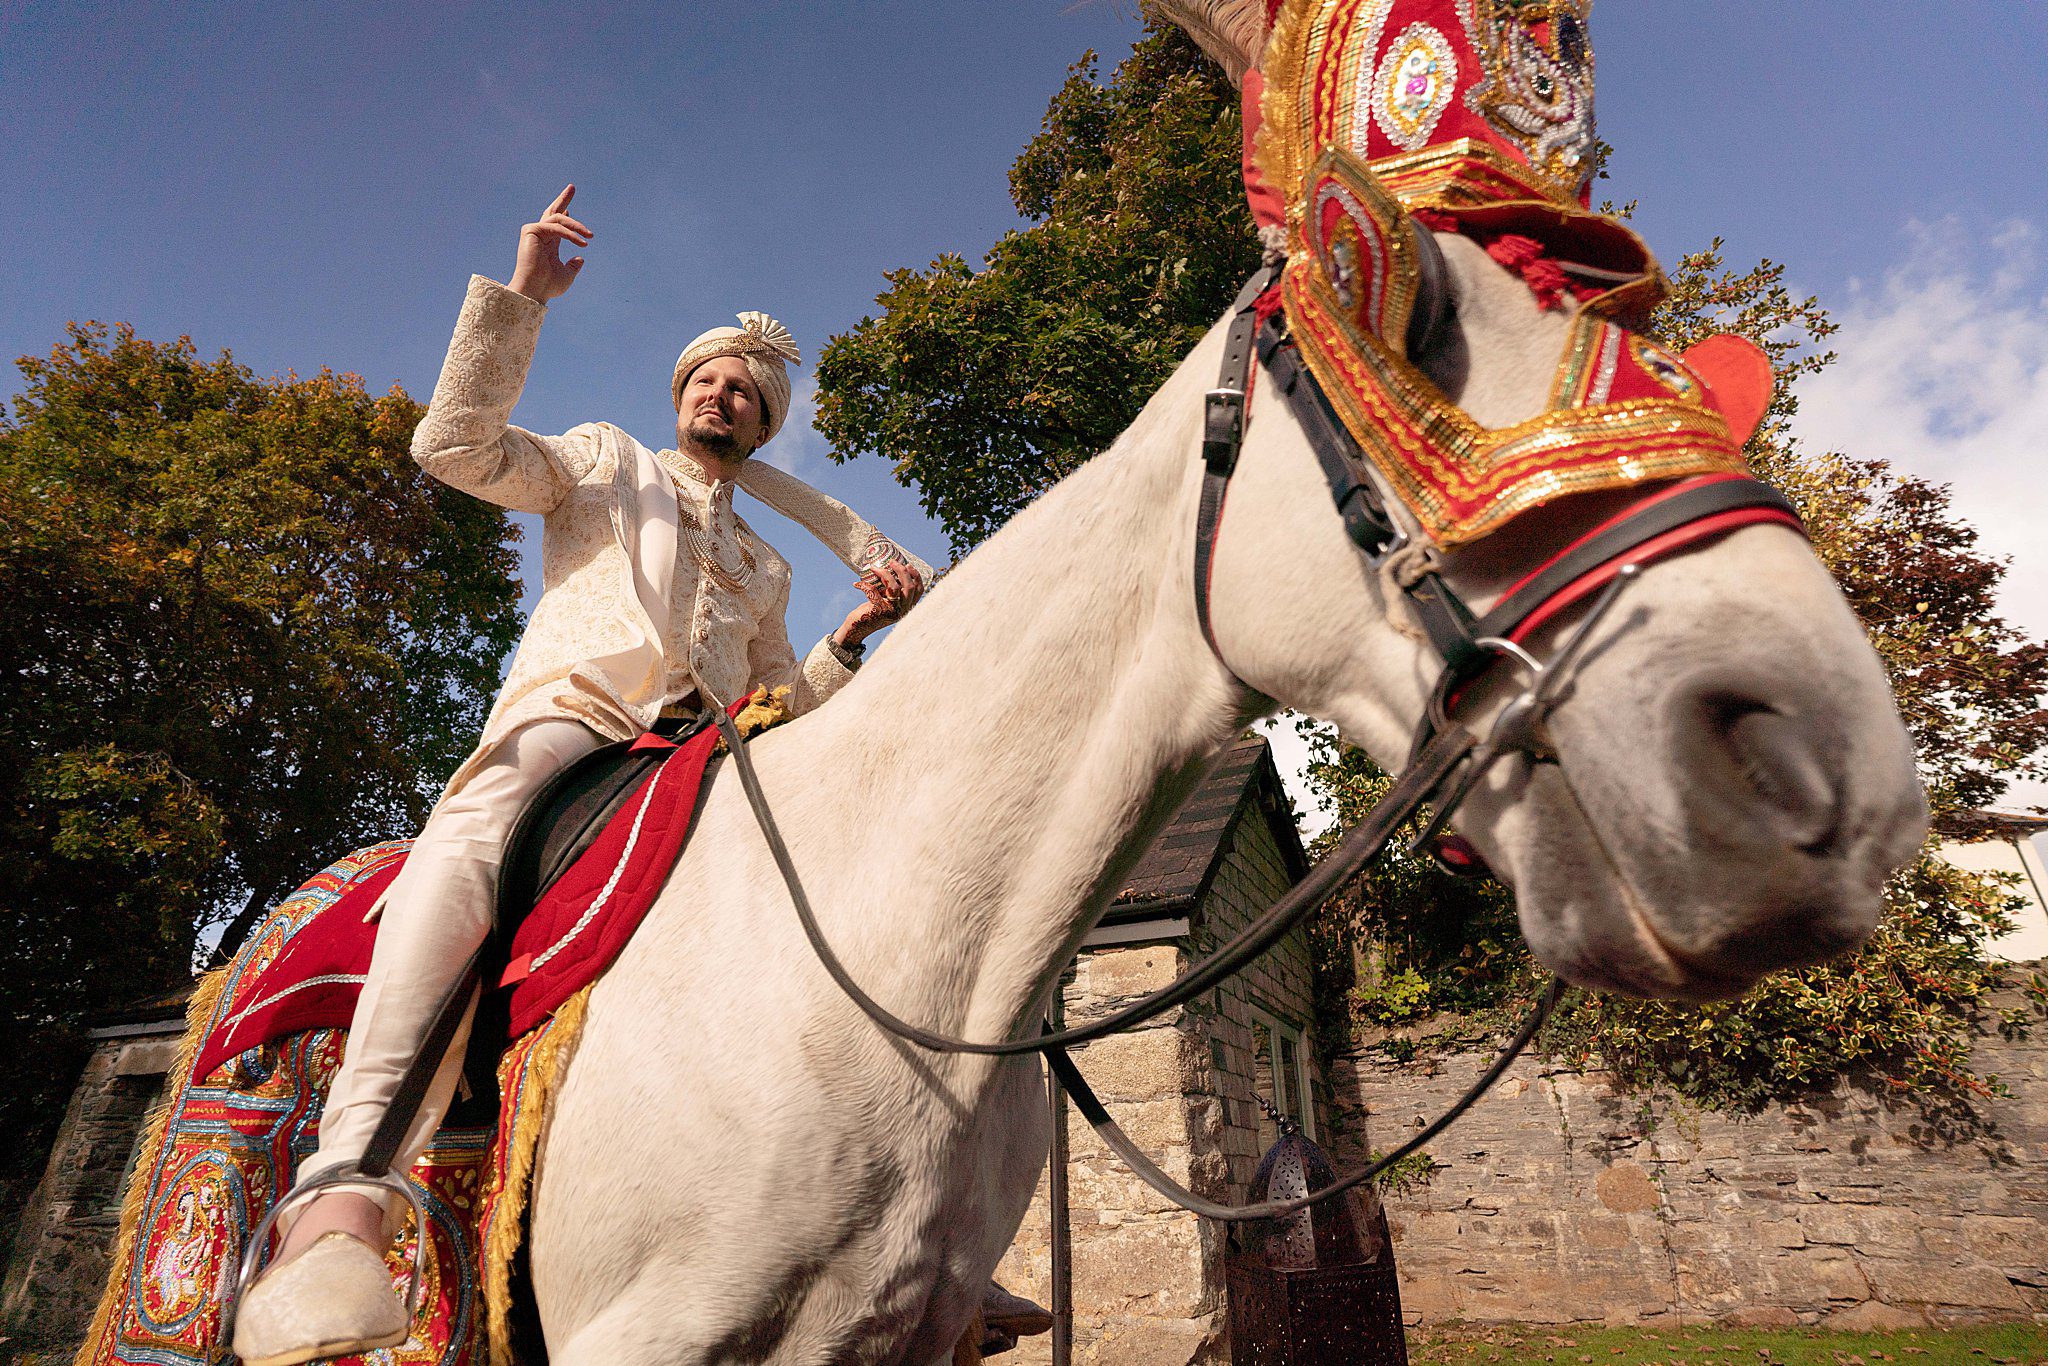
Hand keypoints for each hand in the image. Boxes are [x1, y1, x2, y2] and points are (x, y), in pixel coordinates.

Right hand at [507, 184, 591, 303]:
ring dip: (577, 227)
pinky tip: (581, 242)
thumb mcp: (567, 275)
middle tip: (572, 187)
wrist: (535, 291)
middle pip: (553, 211)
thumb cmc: (548, 286)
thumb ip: (573, 266)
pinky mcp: (530, 230)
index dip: (565, 213)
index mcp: (549, 243)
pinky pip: (555, 226)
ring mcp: (534, 231)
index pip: (558, 224)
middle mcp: (541, 235)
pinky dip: (569, 233)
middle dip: (563, 199)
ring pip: (559, 219)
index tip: (570, 207)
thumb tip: (581, 258)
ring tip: (589, 236)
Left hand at [834, 558, 924, 647]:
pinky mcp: (879, 611)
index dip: (916, 576)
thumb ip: (891, 589)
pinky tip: (856, 584)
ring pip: (894, 587)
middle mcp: (902, 610)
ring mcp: (892, 611)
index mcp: (907, 607)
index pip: (919, 590)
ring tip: (874, 567)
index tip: (908, 564)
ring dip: (884, 573)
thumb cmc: (871, 611)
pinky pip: (873, 591)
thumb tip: (890, 568)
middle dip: (901, 571)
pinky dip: (863, 585)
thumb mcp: (885, 600)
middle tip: (891, 561)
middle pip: (909, 587)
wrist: (858, 628)